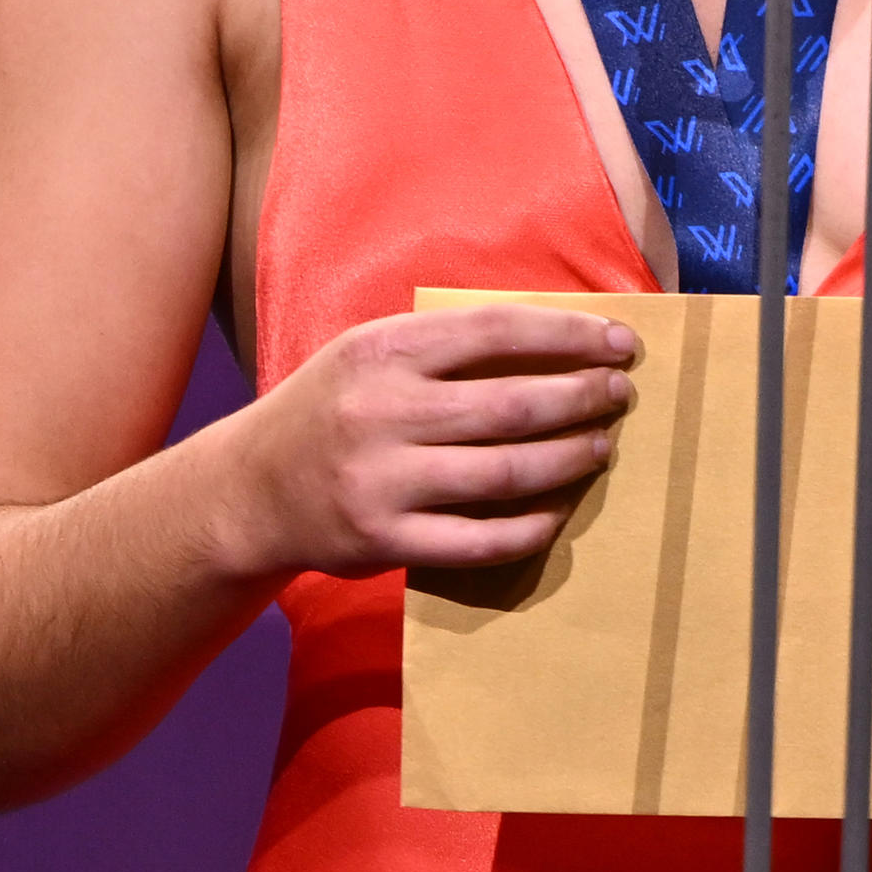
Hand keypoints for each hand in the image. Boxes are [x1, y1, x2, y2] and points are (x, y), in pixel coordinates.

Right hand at [226, 305, 639, 578]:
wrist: (251, 491)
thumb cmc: (333, 408)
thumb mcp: (372, 355)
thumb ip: (447, 347)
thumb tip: (557, 342)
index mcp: (385, 351)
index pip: (497, 330)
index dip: (568, 334)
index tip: (620, 341)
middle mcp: (382, 413)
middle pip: (512, 405)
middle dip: (581, 397)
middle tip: (620, 394)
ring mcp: (382, 481)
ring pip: (504, 473)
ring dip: (568, 459)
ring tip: (601, 445)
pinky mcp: (385, 540)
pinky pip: (478, 541)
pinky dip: (530, 528)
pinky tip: (558, 512)